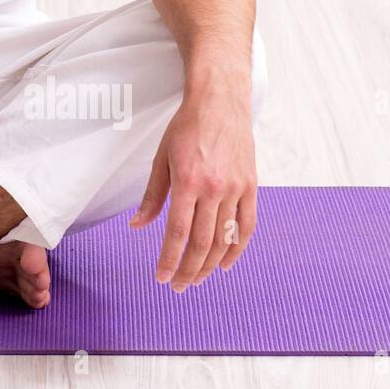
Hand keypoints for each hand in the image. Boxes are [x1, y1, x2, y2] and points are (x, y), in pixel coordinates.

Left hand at [129, 73, 256, 290]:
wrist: (219, 102)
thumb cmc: (186, 128)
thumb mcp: (161, 158)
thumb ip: (153, 195)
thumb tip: (137, 225)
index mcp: (187, 181)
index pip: (178, 232)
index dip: (169, 259)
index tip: (161, 277)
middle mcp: (215, 188)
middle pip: (202, 242)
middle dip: (188, 269)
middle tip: (177, 285)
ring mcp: (237, 188)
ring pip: (225, 238)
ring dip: (210, 264)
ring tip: (196, 278)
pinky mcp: (252, 186)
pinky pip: (247, 225)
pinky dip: (237, 248)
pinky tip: (225, 264)